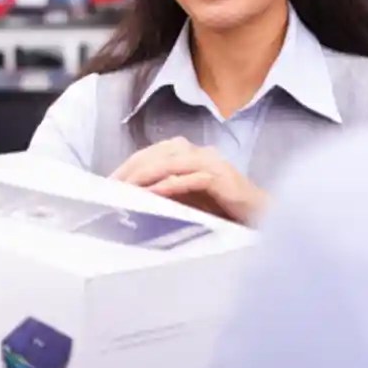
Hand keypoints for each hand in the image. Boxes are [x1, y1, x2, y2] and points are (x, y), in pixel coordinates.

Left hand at [110, 137, 266, 224]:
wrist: (260, 215)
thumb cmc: (222, 209)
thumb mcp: (187, 199)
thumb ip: (165, 194)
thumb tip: (133, 198)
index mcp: (188, 154)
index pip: (151, 154)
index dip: (128, 167)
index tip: (108, 184)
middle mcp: (198, 152)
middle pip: (156, 153)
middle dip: (131, 169)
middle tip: (110, 186)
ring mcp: (210, 162)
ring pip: (171, 161)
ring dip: (146, 174)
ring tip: (126, 188)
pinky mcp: (222, 177)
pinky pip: (191, 178)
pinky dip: (171, 184)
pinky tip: (154, 193)